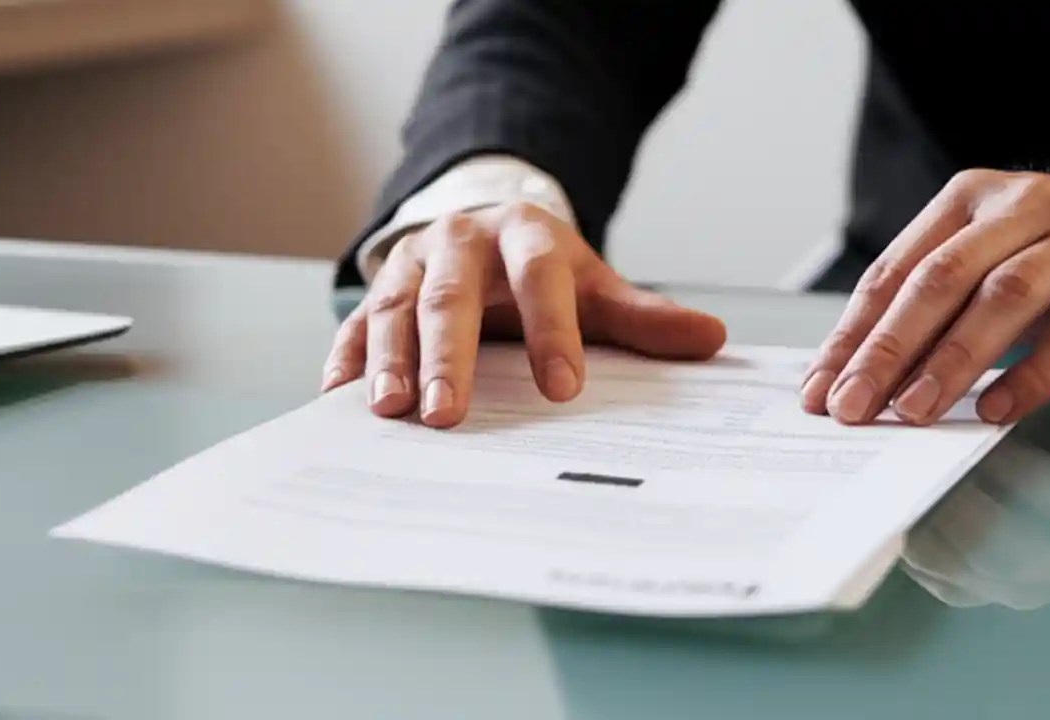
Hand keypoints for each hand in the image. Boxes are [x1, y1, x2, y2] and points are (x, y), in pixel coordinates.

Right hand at [322, 202, 726, 427]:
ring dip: (389, 361)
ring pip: (394, 309)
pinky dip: (345, 361)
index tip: (564, 389)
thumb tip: (711, 340)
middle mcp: (460, 244)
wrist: (483, 230)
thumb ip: (642, 317)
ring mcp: (412, 266)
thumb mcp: (593, 284)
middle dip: (447, 355)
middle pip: (450, 295)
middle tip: (447, 413)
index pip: (539, 276)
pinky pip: (355, 326)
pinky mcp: (377, 293)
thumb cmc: (541, 269)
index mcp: (524, 234)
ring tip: (390, 413)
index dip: (551, 330)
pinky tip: (339, 400)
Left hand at [802, 169, 1049, 425]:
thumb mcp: (991, 266)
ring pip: (1005, 294)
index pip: (894, 271)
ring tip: (914, 411)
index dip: (853, 333)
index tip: (819, 389)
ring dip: (953, 358)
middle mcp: (1022, 205)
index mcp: (969, 200)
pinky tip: (997, 408)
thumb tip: (859, 379)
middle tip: (852, 406)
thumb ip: (935, 311)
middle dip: (888, 349)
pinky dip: (1035, 371)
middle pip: (939, 279)